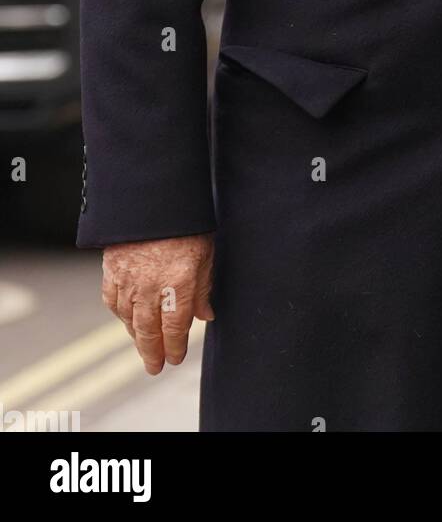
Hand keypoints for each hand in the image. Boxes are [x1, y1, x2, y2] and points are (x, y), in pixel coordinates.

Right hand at [101, 233, 214, 374]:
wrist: (153, 197)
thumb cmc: (186, 223)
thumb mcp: (206, 253)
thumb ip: (203, 287)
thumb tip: (206, 315)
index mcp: (178, 285)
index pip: (176, 328)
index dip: (175, 347)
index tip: (176, 359)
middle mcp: (151, 288)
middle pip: (149, 331)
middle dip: (153, 353)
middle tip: (155, 368)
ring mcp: (128, 280)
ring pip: (129, 320)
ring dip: (136, 337)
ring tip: (143, 347)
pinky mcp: (111, 270)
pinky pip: (112, 301)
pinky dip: (120, 314)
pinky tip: (126, 319)